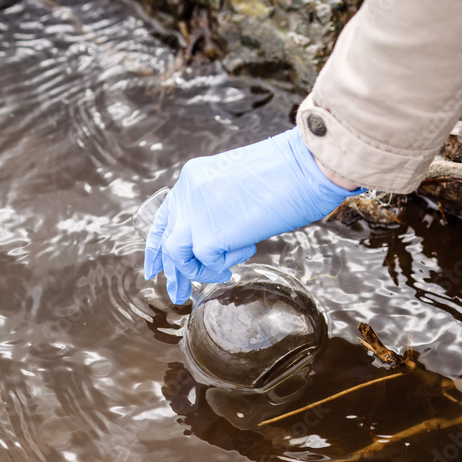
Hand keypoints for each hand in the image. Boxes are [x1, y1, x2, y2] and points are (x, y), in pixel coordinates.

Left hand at [144, 127, 361, 303]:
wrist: (306, 167)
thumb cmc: (286, 174)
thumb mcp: (237, 185)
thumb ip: (216, 207)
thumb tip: (214, 238)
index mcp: (192, 177)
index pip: (164, 217)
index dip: (157, 245)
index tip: (156, 266)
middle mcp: (187, 193)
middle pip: (166, 240)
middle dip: (173, 271)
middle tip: (177, 293)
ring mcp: (195, 214)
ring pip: (178, 255)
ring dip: (199, 269)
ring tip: (221, 271)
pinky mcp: (209, 236)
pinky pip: (207, 263)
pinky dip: (224, 264)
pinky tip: (244, 251)